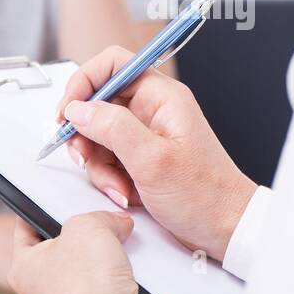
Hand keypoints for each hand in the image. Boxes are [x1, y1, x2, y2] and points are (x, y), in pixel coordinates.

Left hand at [8, 212, 161, 293]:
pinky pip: (113, 284)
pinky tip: (133, 266)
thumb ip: (99, 216)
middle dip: (85, 231)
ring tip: (119, 243)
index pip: (25, 228)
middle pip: (64, 246)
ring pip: (91, 265)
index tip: (56, 198)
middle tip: (99, 219)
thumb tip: (116, 223)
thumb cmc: (84, 284)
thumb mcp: (86, 226)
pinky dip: (125, 275)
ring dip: (108, 253)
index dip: (41, 208)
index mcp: (24, 268)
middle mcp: (45, 290)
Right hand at [56, 45, 257, 261]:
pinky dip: (108, 177)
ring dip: (98, 164)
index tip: (68, 111)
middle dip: (86, 134)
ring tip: (118, 185)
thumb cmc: (206, 195)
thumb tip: (78, 109)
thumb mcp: (153, 160)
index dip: (84, 82)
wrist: (225, 229)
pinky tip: (125, 193)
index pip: (112, 64)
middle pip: (98, 103)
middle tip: (84, 157)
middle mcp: (152, 110)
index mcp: (162, 96)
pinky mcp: (140, 158)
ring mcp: (145, 135)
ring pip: (98, 135)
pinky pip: (107, 159)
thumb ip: (112, 128)